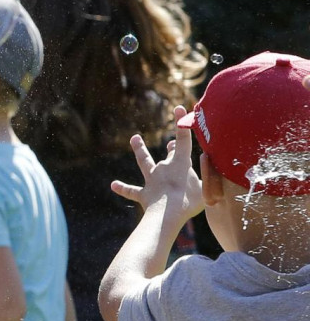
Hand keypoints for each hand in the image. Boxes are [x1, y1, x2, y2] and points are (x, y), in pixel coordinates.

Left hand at [110, 106, 203, 226]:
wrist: (168, 212)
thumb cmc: (189, 201)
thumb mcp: (205, 190)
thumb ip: (205, 180)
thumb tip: (206, 172)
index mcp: (180, 164)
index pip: (183, 141)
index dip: (182, 125)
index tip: (178, 108)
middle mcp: (164, 168)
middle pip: (170, 154)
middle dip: (172, 148)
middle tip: (170, 145)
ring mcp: (152, 180)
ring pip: (145, 162)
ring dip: (140, 150)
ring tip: (134, 138)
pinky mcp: (144, 194)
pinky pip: (132, 191)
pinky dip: (123, 188)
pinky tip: (114, 185)